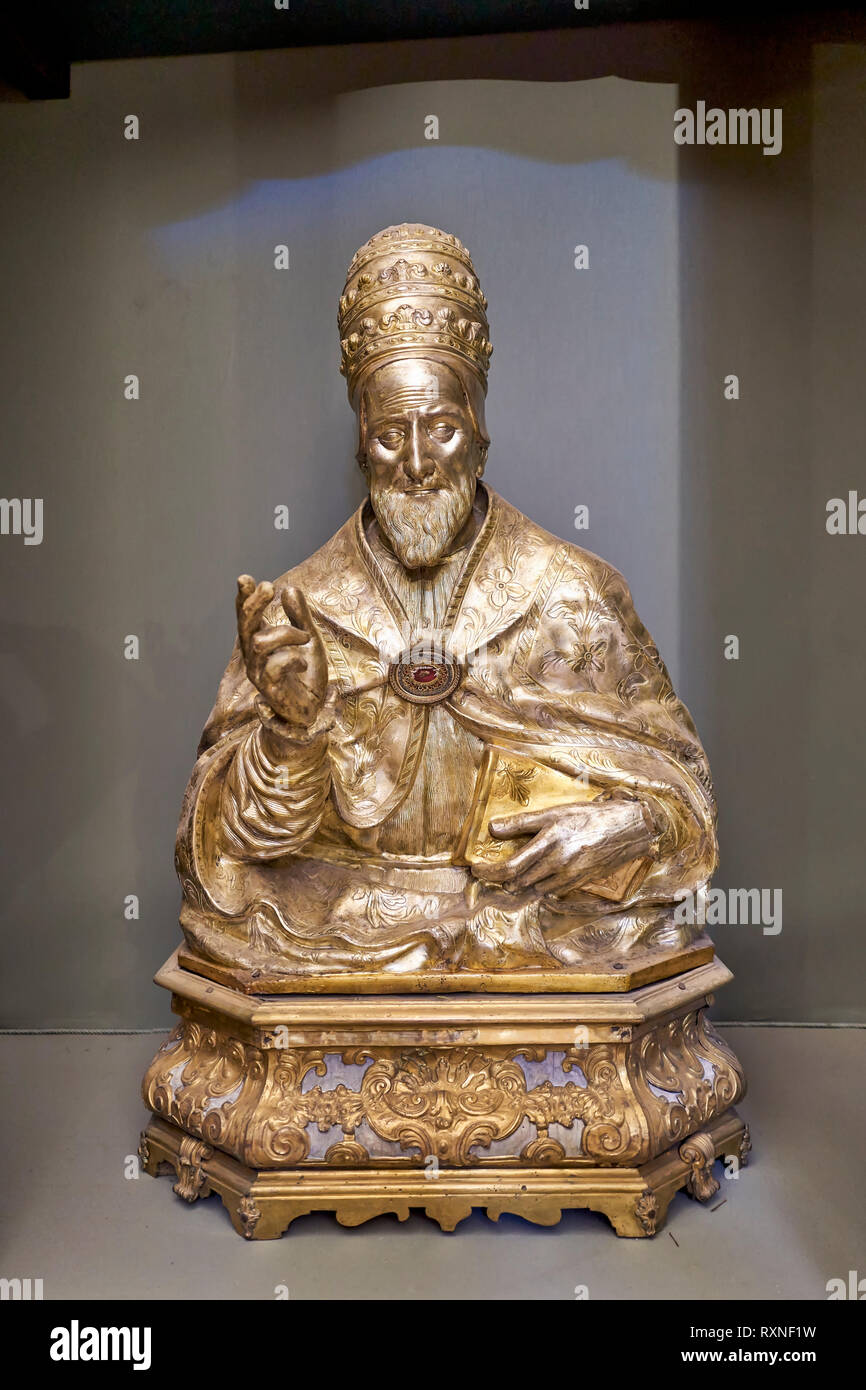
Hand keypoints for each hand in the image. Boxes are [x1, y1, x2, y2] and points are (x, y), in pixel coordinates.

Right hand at [235, 576, 326, 728]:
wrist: (313, 707)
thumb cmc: (306, 673)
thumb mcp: (308, 638)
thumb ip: (300, 616)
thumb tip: (289, 588)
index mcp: (260, 642)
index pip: (246, 617)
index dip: (244, 598)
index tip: (245, 578)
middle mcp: (253, 656)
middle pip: (244, 625)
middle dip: (254, 604)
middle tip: (269, 586)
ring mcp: (258, 673)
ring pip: (259, 642)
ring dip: (286, 633)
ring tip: (306, 637)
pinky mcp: (269, 689)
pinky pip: (275, 665)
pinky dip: (293, 659)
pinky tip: (304, 664)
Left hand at [473, 798, 653, 896]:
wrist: (626, 828)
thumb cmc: (589, 816)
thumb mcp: (554, 813)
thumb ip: (521, 823)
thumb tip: (492, 828)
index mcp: (549, 841)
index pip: (510, 866)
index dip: (489, 872)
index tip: (476, 869)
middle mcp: (558, 862)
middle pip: (519, 880)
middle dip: (502, 877)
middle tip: (490, 869)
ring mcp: (569, 876)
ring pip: (533, 887)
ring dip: (521, 882)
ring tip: (515, 870)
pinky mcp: (578, 883)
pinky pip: (551, 890)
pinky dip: (540, 884)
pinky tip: (540, 873)